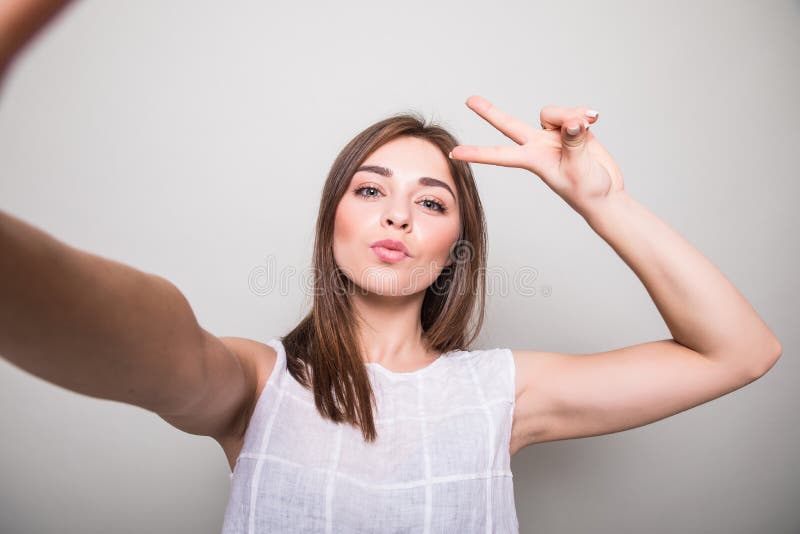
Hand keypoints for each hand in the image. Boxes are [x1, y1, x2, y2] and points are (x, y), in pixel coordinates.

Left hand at [450, 95, 624, 216]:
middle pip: (509, 124)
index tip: (455, 153)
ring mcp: (554, 136)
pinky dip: (584, 113)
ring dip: (571, 113)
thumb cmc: (588, 190)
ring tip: (589, 124)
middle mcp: (539, 145)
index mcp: (533, 160)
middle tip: (469, 100)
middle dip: (490, 112)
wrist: (606, 193)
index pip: (500, 154)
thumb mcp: (578, 168)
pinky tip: (595, 119)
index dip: (477, 153)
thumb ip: (573, 141)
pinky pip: (573, 111)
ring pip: (553, 112)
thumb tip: (572, 120)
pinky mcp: (571, 129)